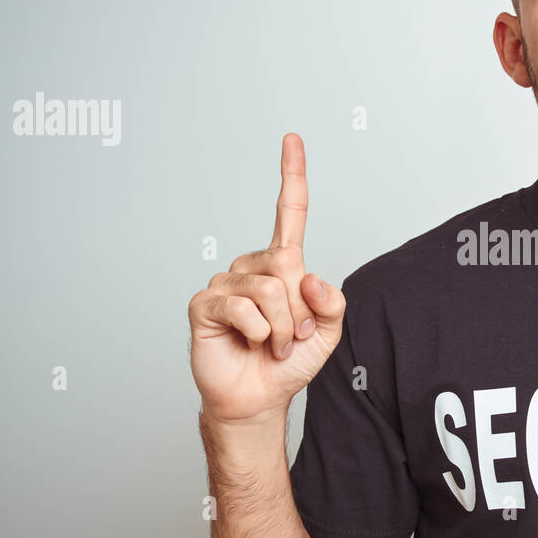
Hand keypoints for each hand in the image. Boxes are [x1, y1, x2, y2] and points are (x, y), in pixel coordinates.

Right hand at [188, 132, 346, 425]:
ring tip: (272, 344)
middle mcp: (252, 267)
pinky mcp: (204, 304)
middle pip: (288, 266)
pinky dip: (260, 333)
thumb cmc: (289, 362)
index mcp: (282, 265)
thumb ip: (333, 304)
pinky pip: (244, 308)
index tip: (291, 139)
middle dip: (302, 311)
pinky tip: (251, 343)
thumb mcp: (327, 333)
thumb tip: (312, 278)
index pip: (288, 213)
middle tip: (293, 337)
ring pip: (270, 291)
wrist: (259, 398)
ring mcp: (225, 283)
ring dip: (283, 329)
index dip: (291, 175)